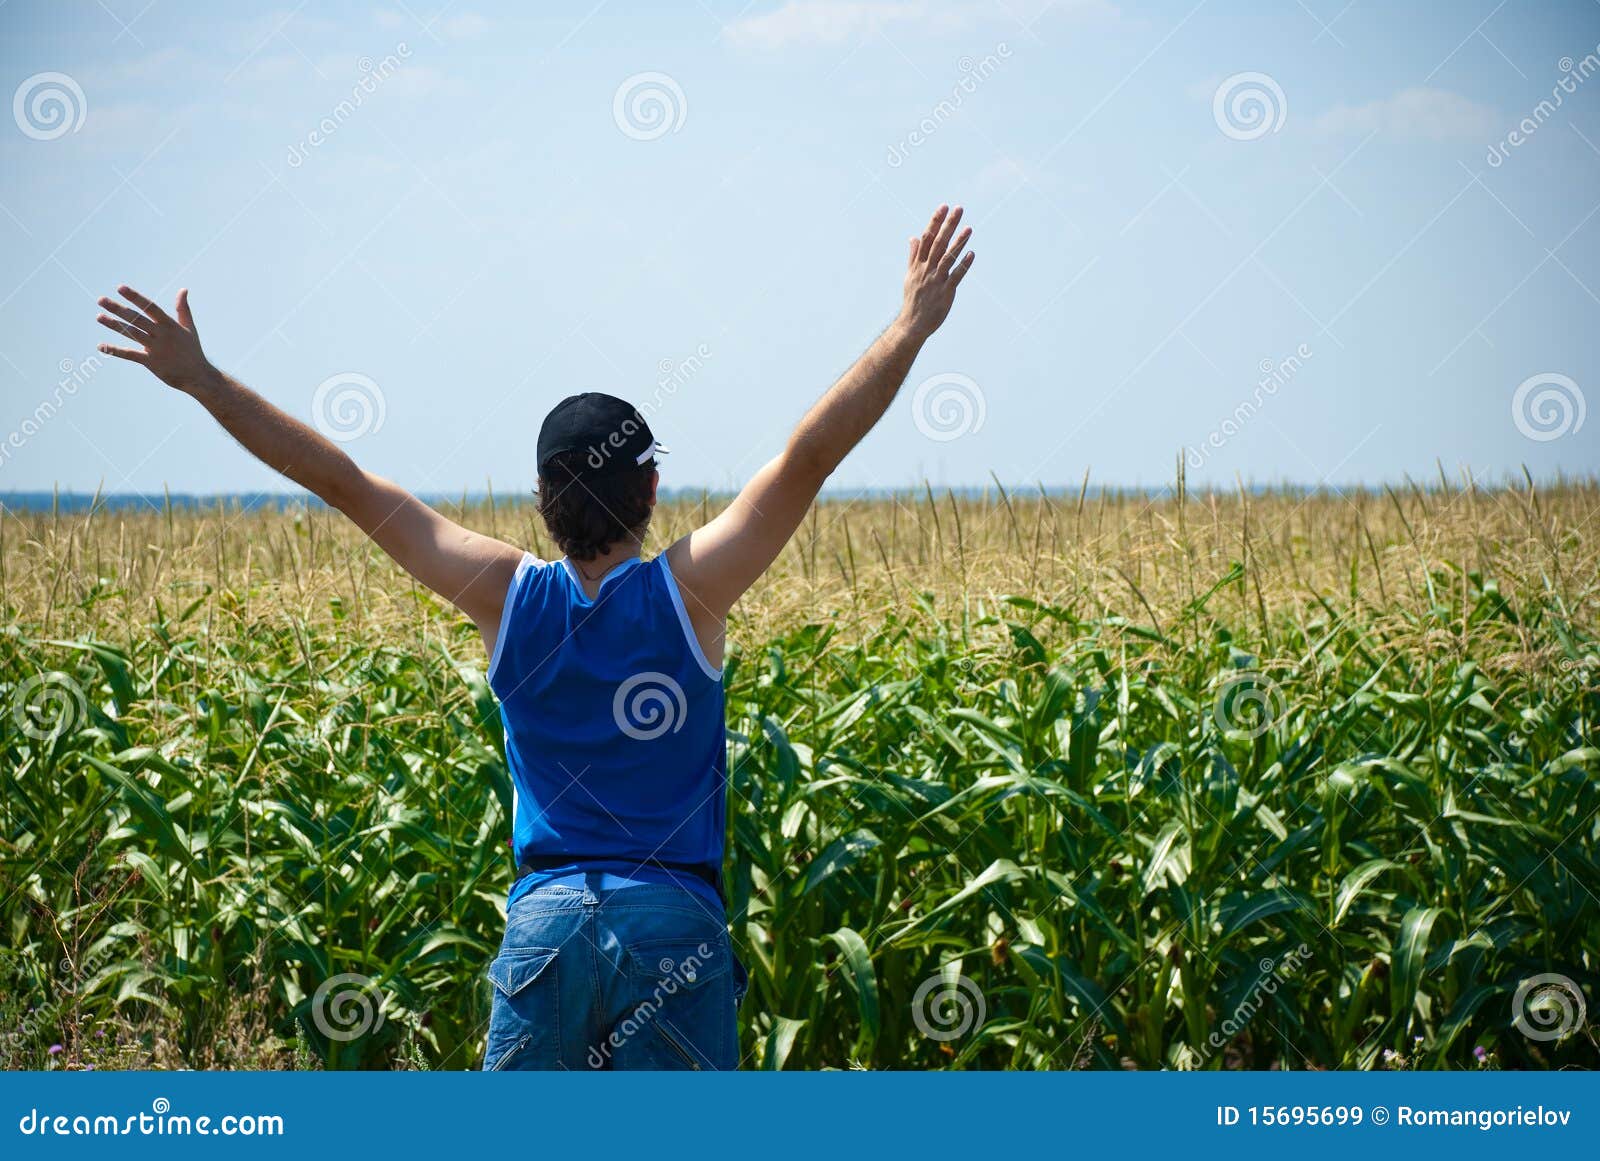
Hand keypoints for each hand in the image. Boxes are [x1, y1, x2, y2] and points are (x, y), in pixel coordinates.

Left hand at [96, 286, 213, 393]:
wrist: (199, 376)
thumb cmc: (193, 351)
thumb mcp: (189, 328)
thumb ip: (183, 309)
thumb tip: (183, 289)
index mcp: (170, 325)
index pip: (150, 307)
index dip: (135, 297)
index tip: (120, 288)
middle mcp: (161, 335)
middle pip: (136, 318)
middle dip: (118, 309)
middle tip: (101, 300)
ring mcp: (155, 348)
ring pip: (131, 333)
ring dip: (114, 325)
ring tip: (99, 316)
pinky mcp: (151, 362)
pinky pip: (130, 355)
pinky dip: (115, 350)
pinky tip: (101, 346)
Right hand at [897, 205, 973, 340]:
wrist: (912, 324)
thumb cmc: (913, 299)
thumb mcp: (910, 275)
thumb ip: (913, 255)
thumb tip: (913, 237)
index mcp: (918, 264)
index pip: (926, 238)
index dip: (935, 221)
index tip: (943, 207)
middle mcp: (926, 269)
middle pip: (938, 243)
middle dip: (948, 225)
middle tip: (958, 209)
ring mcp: (936, 280)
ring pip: (947, 257)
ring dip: (958, 242)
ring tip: (969, 228)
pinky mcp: (945, 292)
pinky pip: (956, 276)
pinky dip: (964, 265)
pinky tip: (971, 253)